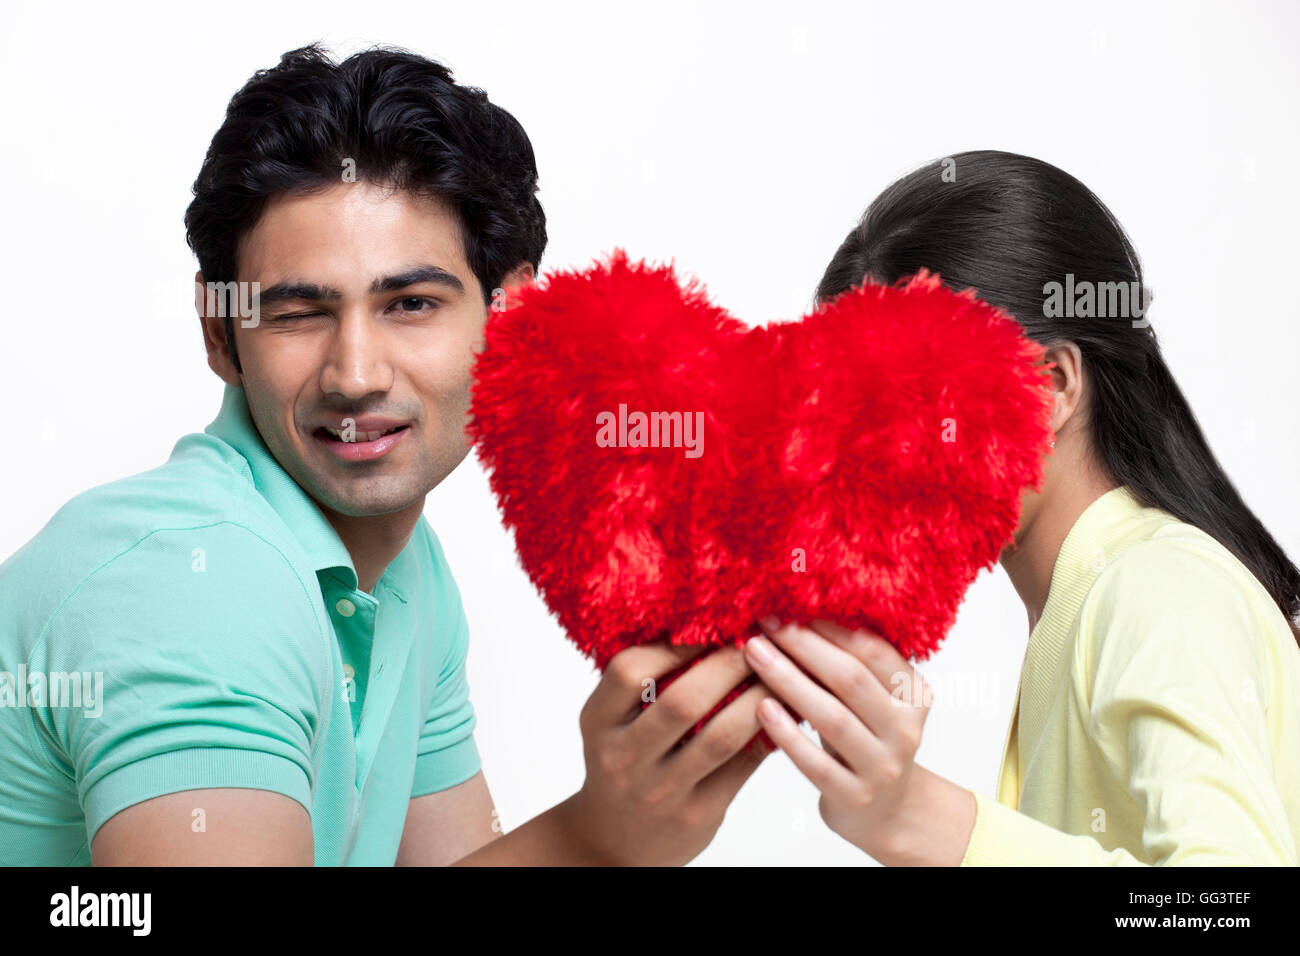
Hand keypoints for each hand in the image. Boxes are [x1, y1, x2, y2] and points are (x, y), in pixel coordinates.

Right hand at [564, 640, 775, 865]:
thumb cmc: (622, 761)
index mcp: (599, 722)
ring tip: (781, 674)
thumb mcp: (612, 722)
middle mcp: (624, 757)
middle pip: (682, 701)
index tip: (712, 626)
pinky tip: (784, 713)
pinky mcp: (696, 815)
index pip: (630, 670)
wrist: (612, 841)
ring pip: (720, 738)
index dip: (675, 644)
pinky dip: (767, 735)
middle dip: (728, 665)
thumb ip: (643, 682)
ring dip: (758, 699)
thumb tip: (708, 627)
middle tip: (758, 641)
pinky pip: (741, 768)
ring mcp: (660, 790)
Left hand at [744, 618, 972, 864]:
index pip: (871, 650)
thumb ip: (847, 664)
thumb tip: (793, 612)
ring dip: (788, 681)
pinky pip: (816, 763)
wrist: (885, 811)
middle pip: (850, 679)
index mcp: (914, 694)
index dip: (828, 625)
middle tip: (764, 624)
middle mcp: (905, 729)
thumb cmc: (865, 738)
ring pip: (832, 717)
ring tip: (754, 654)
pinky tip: (760, 708)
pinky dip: (787, 733)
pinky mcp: (855, 798)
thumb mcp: (872, 700)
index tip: (787, 605)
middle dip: (802, 645)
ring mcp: (883, 767)